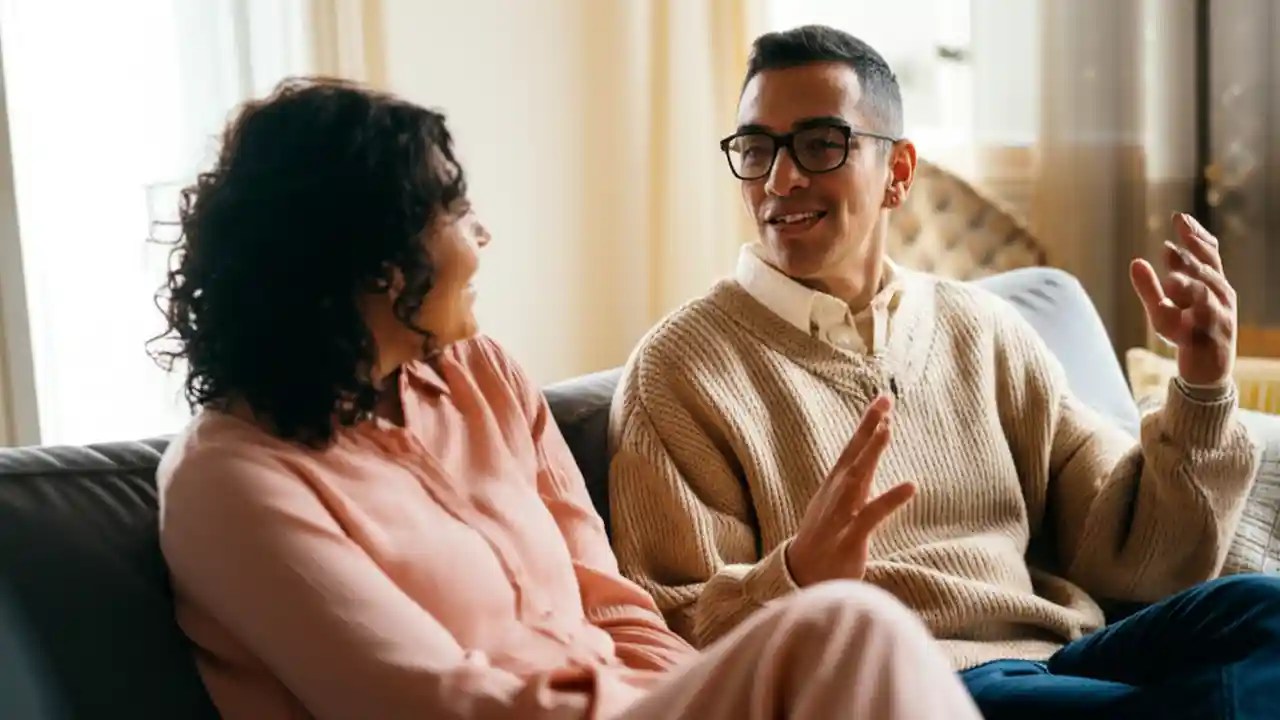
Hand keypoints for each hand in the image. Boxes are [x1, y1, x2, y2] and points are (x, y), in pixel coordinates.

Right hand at [786, 395, 915, 586]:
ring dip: (872, 453)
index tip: (883, 399)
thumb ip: (855, 482)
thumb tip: (870, 458)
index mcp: (834, 487)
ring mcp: (840, 516)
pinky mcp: (849, 539)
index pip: (852, 449)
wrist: (801, 577)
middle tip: (884, 400)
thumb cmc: (825, 539)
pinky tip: (910, 486)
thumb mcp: (838, 506)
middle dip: (868, 427)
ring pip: (857, 479)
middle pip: (853, 456)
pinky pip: (871, 516)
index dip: (867, 424)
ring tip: (888, 429)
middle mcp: (835, 496)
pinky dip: (890, 499)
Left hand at [1130, 213, 1236, 386]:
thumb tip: (1136, 261)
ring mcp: (1221, 314)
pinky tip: (1176, 285)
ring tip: (1173, 254)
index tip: (1179, 216)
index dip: (1195, 234)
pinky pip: (1207, 314)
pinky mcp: (1215, 334)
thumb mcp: (1161, 311)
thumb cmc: (1186, 336)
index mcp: (1212, 286)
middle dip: (1194, 247)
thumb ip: (1149, 288)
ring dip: (1193, 271)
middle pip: (1210, 266)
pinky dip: (1194, 299)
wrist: (1205, 373)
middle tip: (1179, 228)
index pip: (1207, 253)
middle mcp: (1221, 296)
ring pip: (1210, 287)